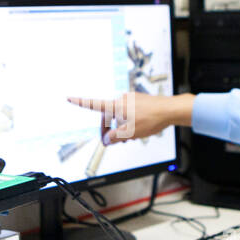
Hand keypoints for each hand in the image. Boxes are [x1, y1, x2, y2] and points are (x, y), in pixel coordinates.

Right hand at [66, 92, 194, 144]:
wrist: (170, 110)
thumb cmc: (151, 119)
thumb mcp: (129, 133)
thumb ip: (114, 137)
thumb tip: (106, 140)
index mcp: (116, 106)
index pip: (94, 105)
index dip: (80, 103)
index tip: (69, 98)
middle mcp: (122, 100)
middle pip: (108, 115)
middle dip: (109, 129)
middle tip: (111, 142)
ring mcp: (131, 99)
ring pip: (120, 116)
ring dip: (121, 127)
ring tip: (129, 139)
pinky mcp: (140, 100)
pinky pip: (129, 112)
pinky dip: (129, 122)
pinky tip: (137, 131)